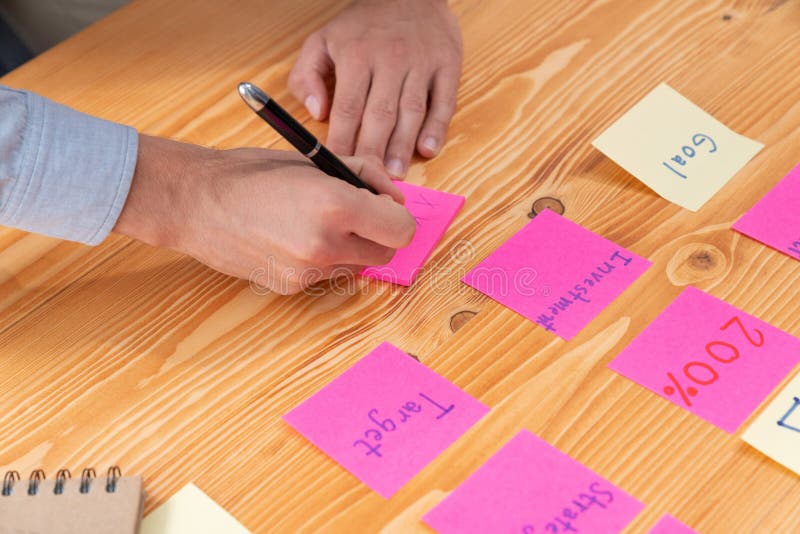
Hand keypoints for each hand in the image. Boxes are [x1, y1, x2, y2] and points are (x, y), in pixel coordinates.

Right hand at [114, 135, 415, 293]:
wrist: (196, 203)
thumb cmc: (252, 173)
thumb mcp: (314, 159)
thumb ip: (364, 173)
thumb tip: (396, 193)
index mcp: (336, 206)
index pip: (402, 229)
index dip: (396, 215)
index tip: (381, 203)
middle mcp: (326, 245)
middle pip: (386, 253)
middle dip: (378, 232)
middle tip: (353, 211)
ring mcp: (309, 271)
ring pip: (359, 266)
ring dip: (352, 247)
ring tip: (318, 222)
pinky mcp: (293, 287)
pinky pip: (329, 275)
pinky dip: (325, 259)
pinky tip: (295, 237)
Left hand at [288, 0, 461, 178]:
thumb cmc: (363, 25)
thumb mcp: (322, 40)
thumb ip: (307, 76)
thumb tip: (317, 113)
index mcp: (357, 55)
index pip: (348, 108)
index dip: (343, 141)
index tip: (340, 167)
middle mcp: (390, 59)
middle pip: (380, 114)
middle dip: (374, 151)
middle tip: (370, 181)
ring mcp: (421, 62)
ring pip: (412, 111)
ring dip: (403, 146)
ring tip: (396, 173)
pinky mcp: (447, 64)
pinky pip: (443, 100)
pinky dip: (437, 127)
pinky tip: (428, 149)